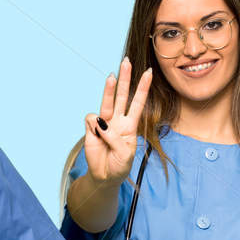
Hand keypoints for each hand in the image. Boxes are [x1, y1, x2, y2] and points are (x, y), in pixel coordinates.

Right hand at [81, 57, 150, 183]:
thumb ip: (114, 137)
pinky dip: (94, 125)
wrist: (104, 176)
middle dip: (125, 79)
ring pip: (106, 101)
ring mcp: (103, 124)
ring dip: (109, 89)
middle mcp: (117, 121)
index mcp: (130, 125)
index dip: (143, 88)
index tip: (148, 73)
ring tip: (111, 76)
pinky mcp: (90, 129)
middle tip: (126, 62)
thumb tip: (100, 122)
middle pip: (123, 96)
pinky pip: (91, 119)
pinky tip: (96, 134)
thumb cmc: (119, 165)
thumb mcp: (125, 153)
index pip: (138, 103)